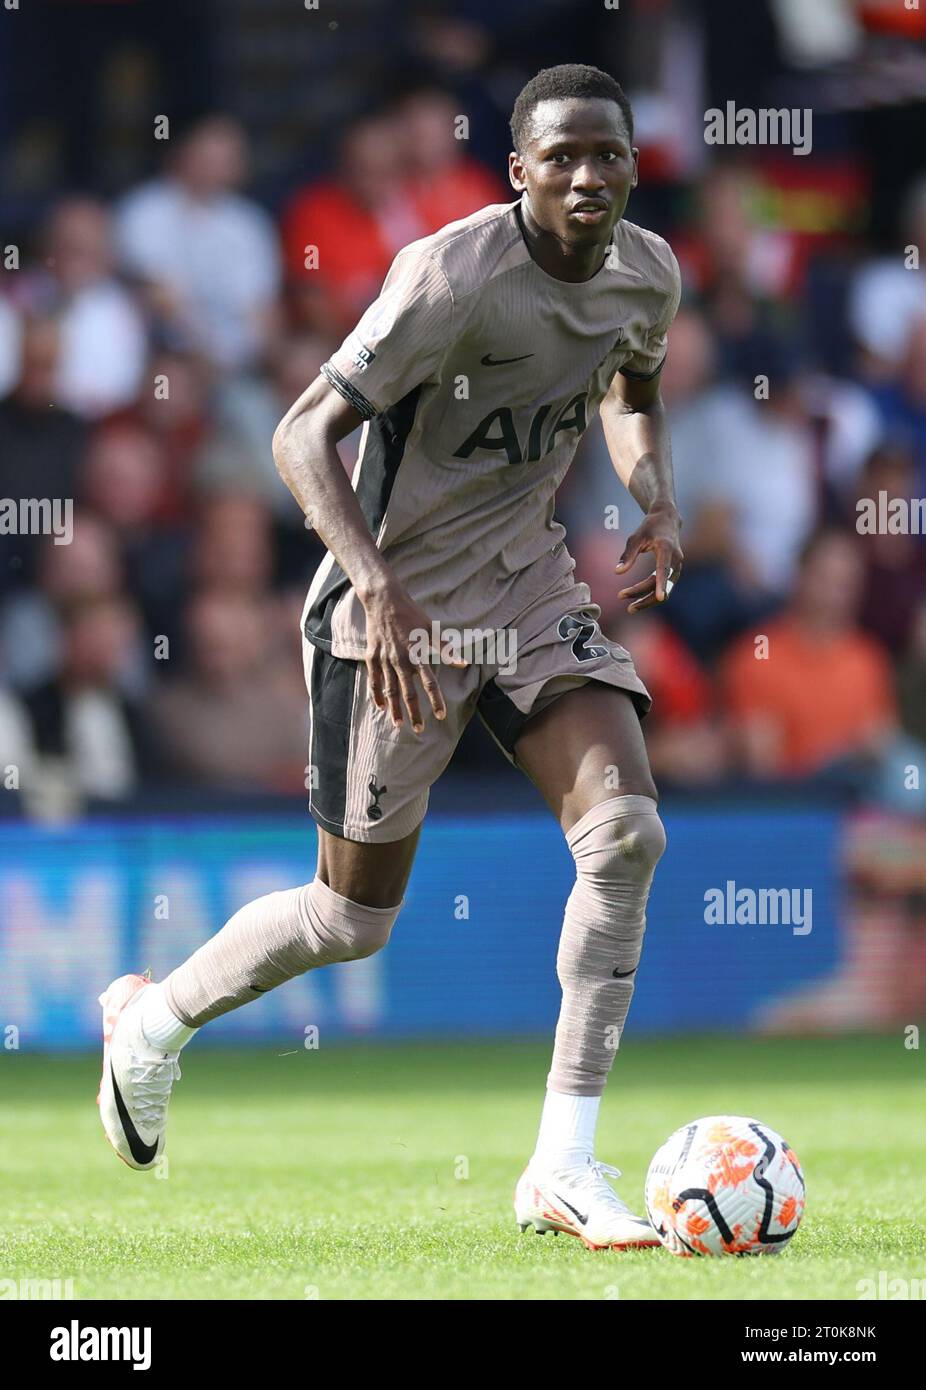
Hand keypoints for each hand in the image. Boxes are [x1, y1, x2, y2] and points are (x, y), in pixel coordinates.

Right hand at [361, 579, 467, 732]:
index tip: (441, 715)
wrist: (384, 601)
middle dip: (414, 712)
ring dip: (395, 709)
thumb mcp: (431, 629)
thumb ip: (446, 649)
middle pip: (408, 692)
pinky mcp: (372, 657)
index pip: (429, 682)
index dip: (436, 700)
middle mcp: (400, 660)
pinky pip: (374, 681)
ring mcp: (384, 659)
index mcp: (417, 653)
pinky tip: (381, 708)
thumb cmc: (411, 615)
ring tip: (399, 725)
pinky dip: (377, 695)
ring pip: (390, 690)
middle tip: (420, 729)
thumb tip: (464, 663)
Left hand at [614, 506, 683, 613]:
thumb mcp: (635, 537)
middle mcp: (676, 559)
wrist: (667, 519)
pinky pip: (665, 587)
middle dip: (645, 597)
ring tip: (630, 608)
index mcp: (666, 548)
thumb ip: (627, 555)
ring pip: (666, 590)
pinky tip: (638, 599)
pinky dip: (652, 594)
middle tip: (625, 604)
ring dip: (648, 600)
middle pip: (662, 584)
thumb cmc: (649, 527)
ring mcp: (678, 566)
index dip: (662, 584)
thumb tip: (617, 572)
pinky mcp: (675, 571)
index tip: (661, 597)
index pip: (664, 569)